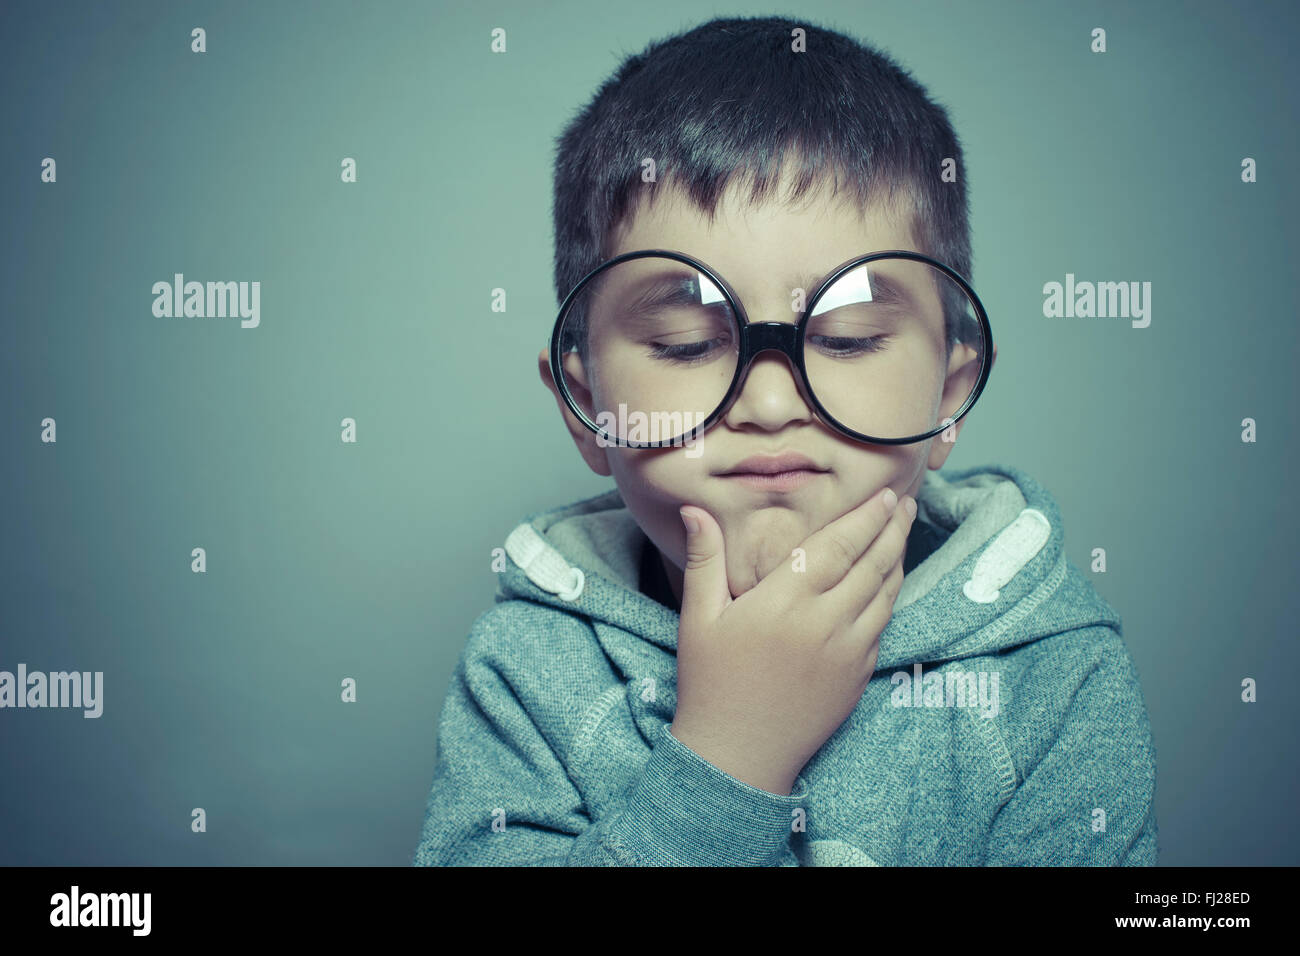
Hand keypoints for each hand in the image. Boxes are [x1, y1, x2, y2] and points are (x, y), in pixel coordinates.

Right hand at [669, 486, 915, 794]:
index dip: (866, 517)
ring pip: (885, 595)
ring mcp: (847, 652)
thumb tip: (695, 510)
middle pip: (872, 564)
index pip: (838, 546)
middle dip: (892, 529)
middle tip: (905, 503)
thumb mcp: (698, 618)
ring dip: (897, 560)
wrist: (738, 755)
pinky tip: (888, 584)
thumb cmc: (711, 683)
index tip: (884, 495)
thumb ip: (704, 559)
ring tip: (902, 534)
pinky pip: (882, 627)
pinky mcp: (858, 676)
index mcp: (783, 602)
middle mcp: (823, 623)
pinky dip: (890, 597)